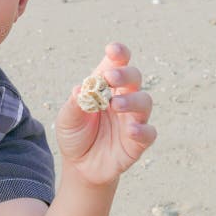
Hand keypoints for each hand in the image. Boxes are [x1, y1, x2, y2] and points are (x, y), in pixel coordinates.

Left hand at [55, 42, 156, 185]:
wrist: (80, 165)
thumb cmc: (75, 134)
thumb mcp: (67, 120)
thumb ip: (74, 105)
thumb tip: (80, 88)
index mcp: (104, 87)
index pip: (116, 65)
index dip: (118, 54)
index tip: (113, 50)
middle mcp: (122, 98)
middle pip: (134, 78)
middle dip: (125, 74)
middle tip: (110, 78)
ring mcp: (132, 119)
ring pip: (145, 101)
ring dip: (132, 100)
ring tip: (115, 105)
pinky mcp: (138, 141)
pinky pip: (148, 132)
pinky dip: (142, 130)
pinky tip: (130, 130)